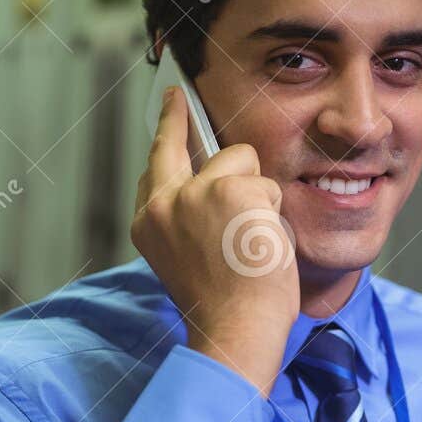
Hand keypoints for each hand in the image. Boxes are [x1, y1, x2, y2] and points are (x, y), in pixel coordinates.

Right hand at [132, 86, 297, 396]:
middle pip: (172, 144)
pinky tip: (262, 242)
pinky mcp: (231, 189)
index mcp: (148, 224)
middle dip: (175, 115)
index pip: (154, 168)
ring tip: (250, 239)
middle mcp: (163, 203)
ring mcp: (195, 193)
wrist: (236, 328)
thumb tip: (211, 180)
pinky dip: (273, 212)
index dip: (164, 139)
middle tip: (178, 93)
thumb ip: (189, 219)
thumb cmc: (223, 307)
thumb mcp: (190, 259)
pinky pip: (266, 183)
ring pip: (238, 161)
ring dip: (255, 194)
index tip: (166, 116)